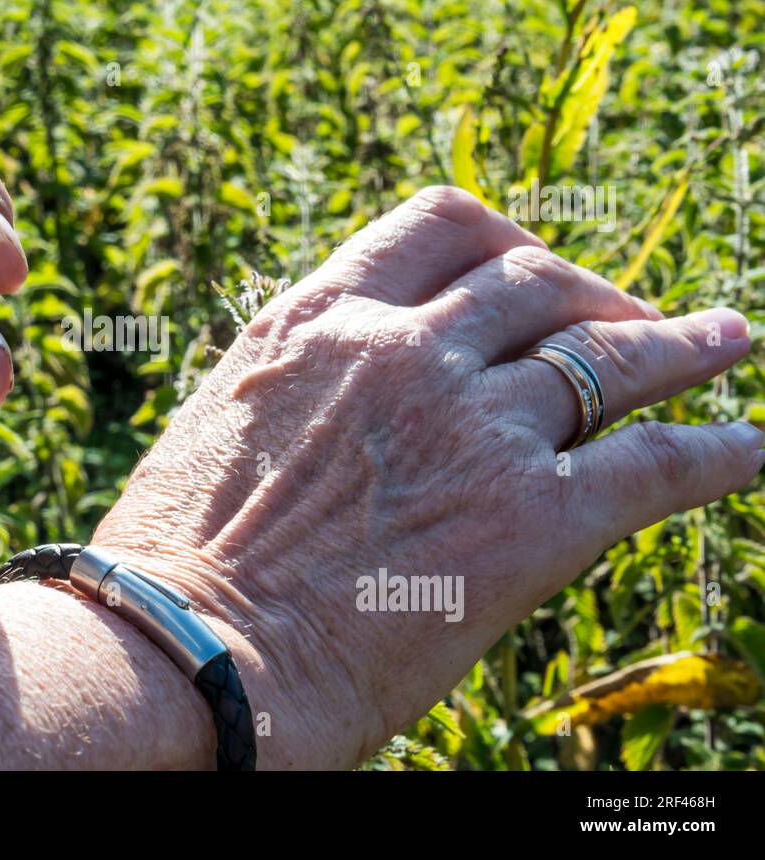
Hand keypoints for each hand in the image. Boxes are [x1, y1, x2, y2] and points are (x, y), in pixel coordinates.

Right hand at [90, 186, 762, 767]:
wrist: (183, 655)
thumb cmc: (175, 565)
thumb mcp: (223, 428)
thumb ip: (299, 391)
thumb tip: (337, 409)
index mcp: (318, 320)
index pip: (439, 228)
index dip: (504, 240)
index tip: (529, 269)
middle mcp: (404, 349)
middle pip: (538, 280)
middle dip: (593, 292)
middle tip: (627, 320)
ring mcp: (474, 426)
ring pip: (613, 356)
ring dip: (684, 343)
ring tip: (727, 338)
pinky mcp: (532, 518)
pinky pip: (657, 462)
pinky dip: (717, 452)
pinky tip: (746, 451)